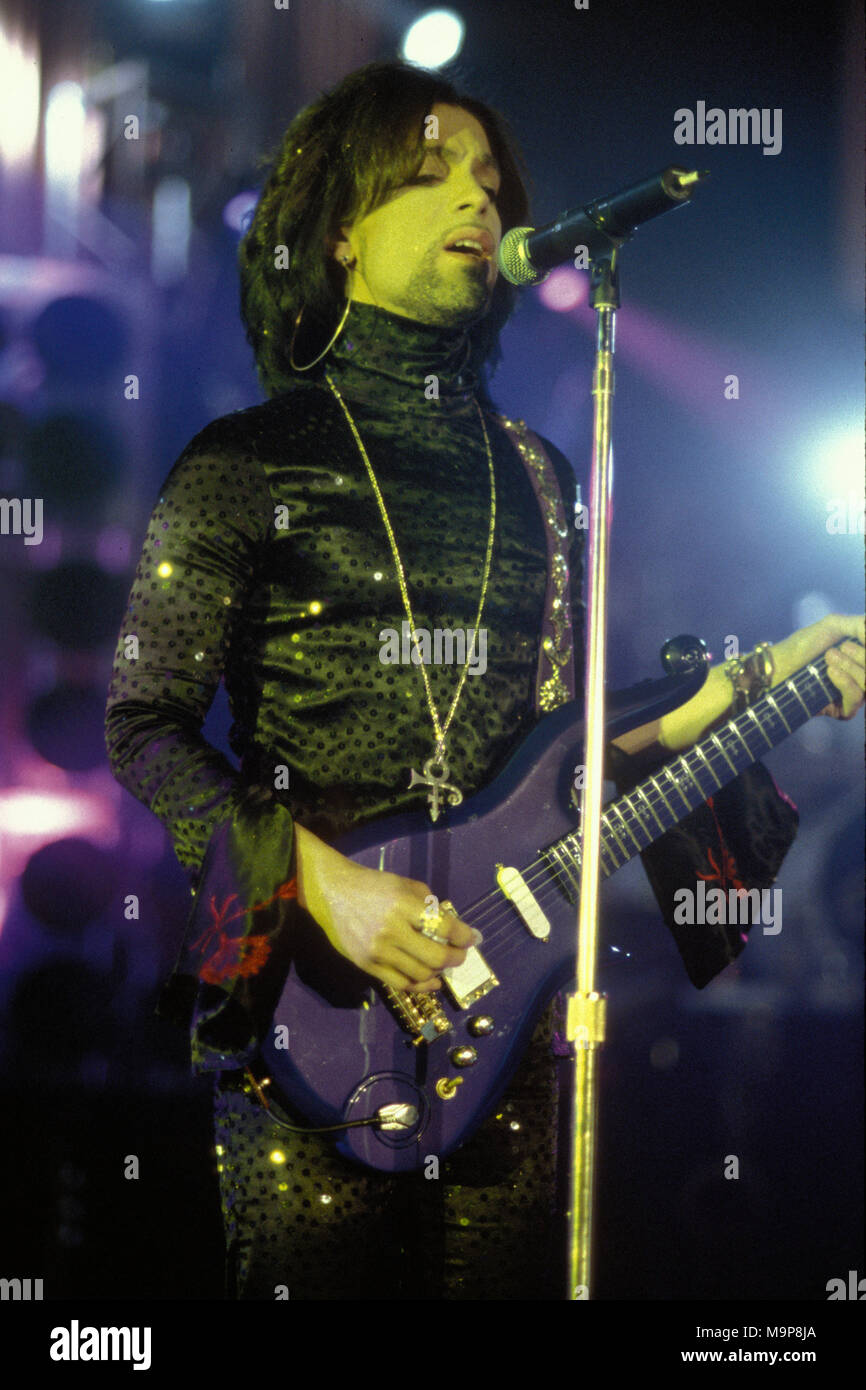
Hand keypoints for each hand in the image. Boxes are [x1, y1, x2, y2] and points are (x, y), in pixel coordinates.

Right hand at [293, 822, 476, 990]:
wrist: (334, 893)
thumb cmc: (375, 885)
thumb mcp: (406, 884)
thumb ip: (430, 905)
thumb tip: (454, 929)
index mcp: (403, 904)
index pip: (444, 927)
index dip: (464, 936)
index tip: (472, 938)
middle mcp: (390, 930)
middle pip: (435, 957)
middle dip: (455, 958)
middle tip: (460, 955)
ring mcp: (377, 951)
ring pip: (420, 974)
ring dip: (438, 971)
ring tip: (443, 964)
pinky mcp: (367, 965)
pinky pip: (400, 984)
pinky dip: (421, 985)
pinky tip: (431, 980)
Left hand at [770, 613, 864, 719]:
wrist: (779, 666)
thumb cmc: (804, 644)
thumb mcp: (834, 625)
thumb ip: (861, 625)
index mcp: (862, 658)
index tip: (848, 642)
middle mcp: (862, 676)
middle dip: (861, 656)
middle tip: (836, 649)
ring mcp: (854, 694)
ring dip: (851, 667)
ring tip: (829, 657)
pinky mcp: (842, 710)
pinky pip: (856, 699)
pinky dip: (846, 683)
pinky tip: (831, 672)